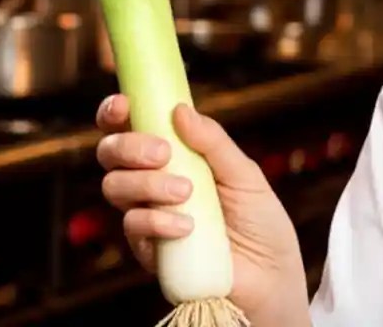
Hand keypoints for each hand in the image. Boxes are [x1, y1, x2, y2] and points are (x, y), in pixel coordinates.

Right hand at [96, 95, 310, 325]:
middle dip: (128, 146)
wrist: (271, 276)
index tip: (124, 104)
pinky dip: (157, 221)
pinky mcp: (147, 249)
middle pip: (111, 152)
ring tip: (186, 193)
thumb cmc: (261, 222)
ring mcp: (147, 215)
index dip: (117, 111)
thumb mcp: (245, 174)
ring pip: (115, 186)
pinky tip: (186, 226)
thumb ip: (213, 142)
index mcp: (175, 155)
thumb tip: (180, 109)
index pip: (131, 126)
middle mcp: (153, 181)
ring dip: (147, 184)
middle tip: (163, 153)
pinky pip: (132, 226)